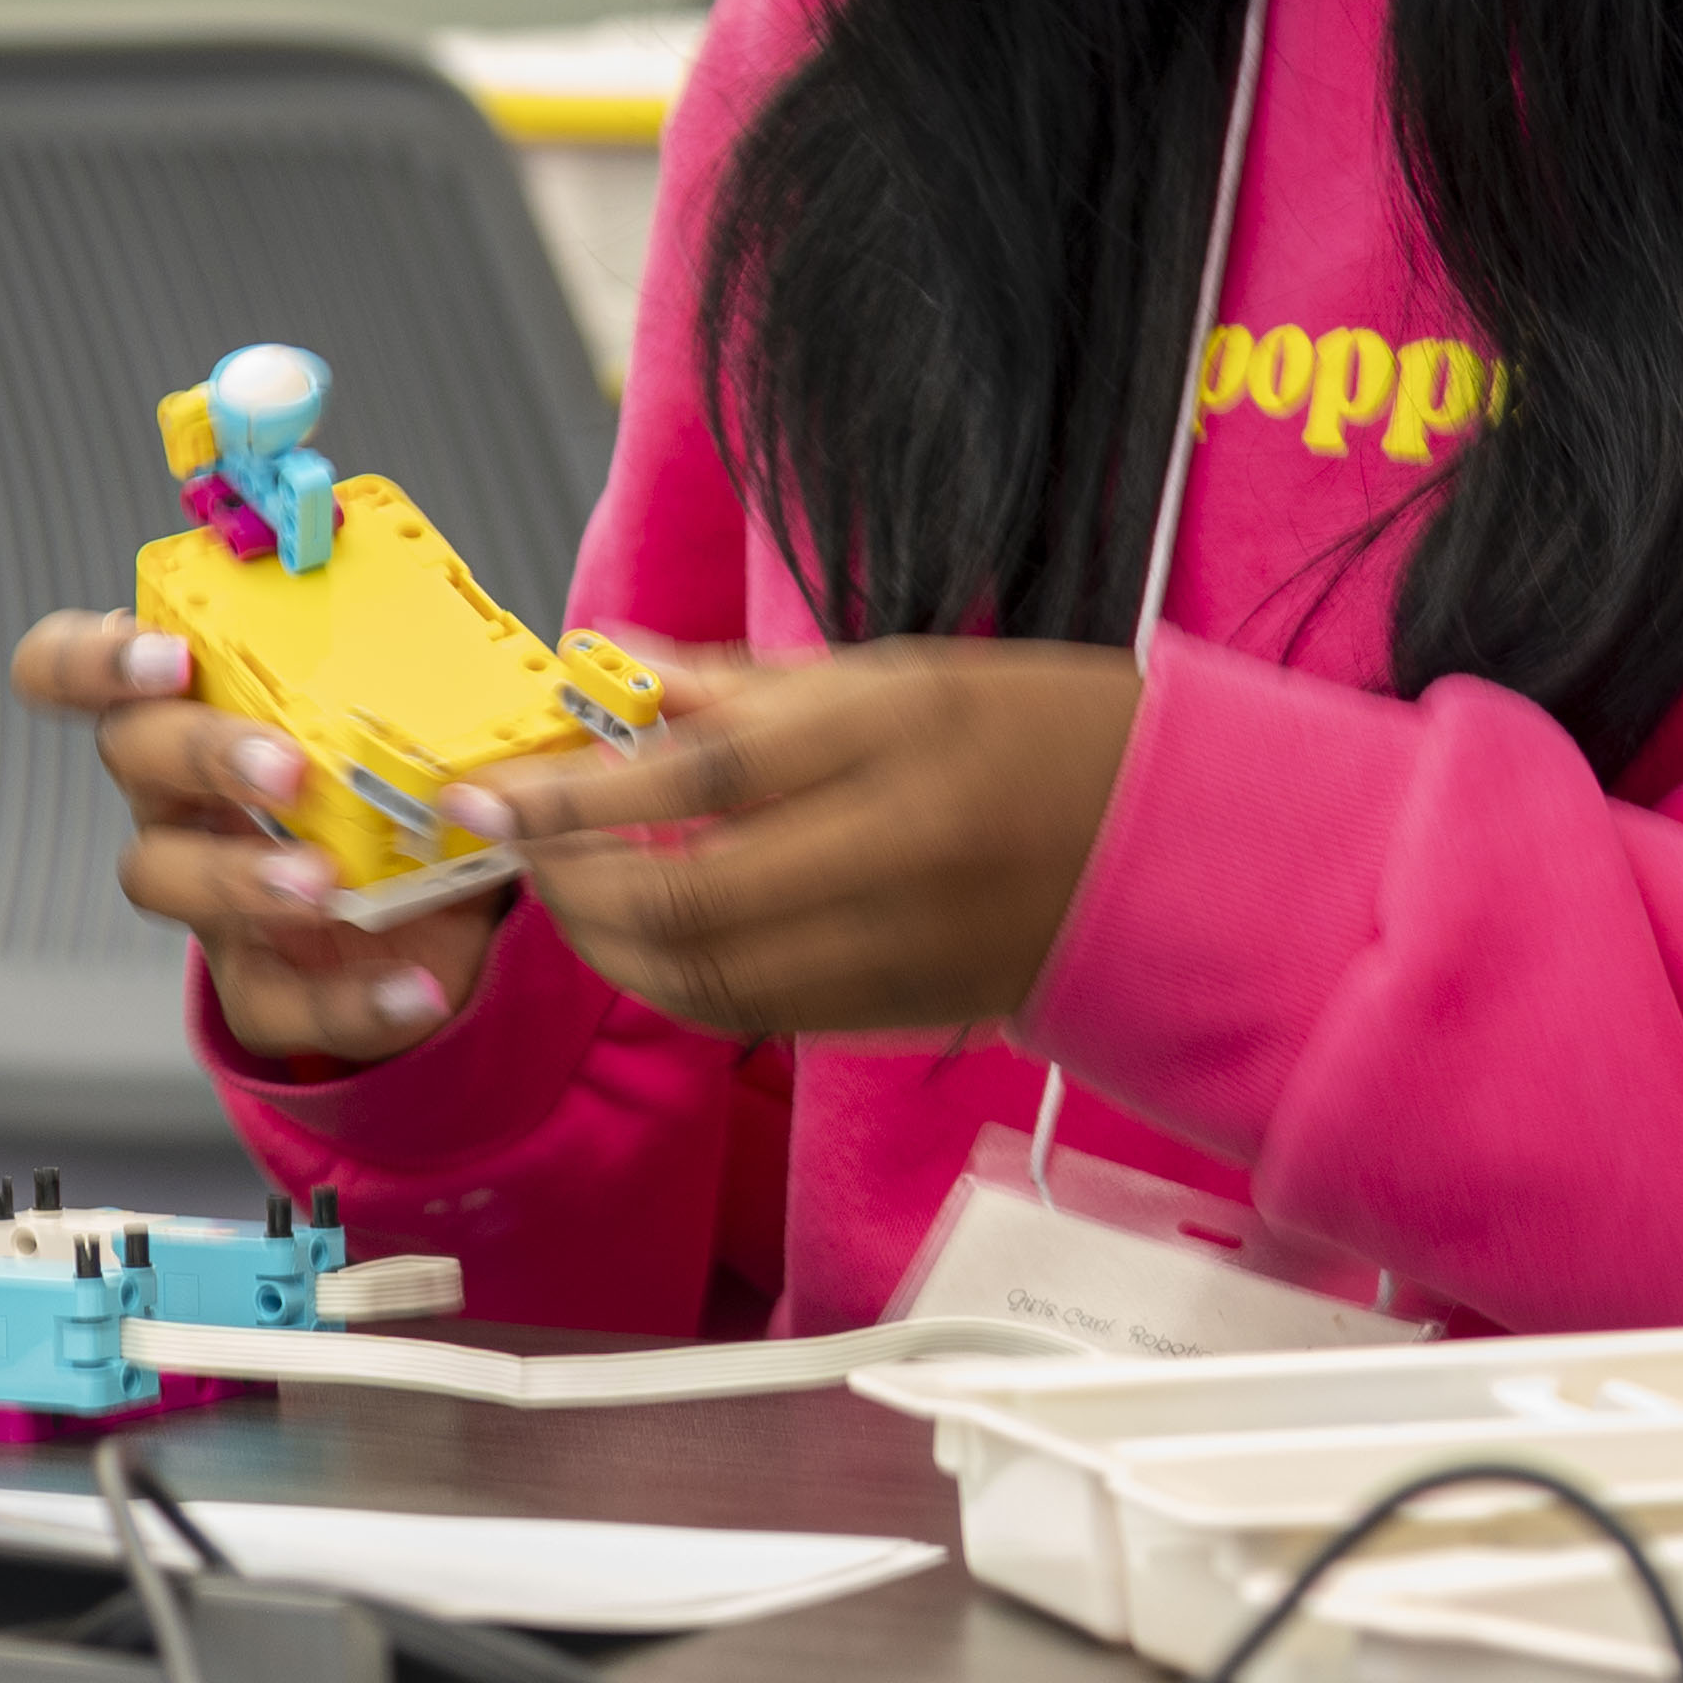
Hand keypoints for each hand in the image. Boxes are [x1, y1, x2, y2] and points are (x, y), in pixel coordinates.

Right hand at [10, 608, 501, 1063]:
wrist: (441, 907)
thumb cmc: (395, 782)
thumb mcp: (399, 710)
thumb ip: (403, 662)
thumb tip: (455, 611)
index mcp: (193, 709)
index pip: (71, 666)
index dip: (91, 660)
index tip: (171, 658)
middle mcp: (174, 797)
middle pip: (132, 755)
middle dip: (202, 753)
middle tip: (287, 767)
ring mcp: (205, 892)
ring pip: (161, 878)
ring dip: (235, 877)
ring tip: (322, 882)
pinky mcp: (256, 979)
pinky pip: (273, 1003)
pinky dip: (351, 1002)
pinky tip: (418, 986)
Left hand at [446, 638, 1141, 1040]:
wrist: (1192, 852)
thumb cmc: (1053, 735)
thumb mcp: (909, 673)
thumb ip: (751, 685)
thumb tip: (613, 666)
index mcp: (906, 732)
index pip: (703, 769)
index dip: (574, 789)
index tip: (490, 791)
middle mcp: (903, 848)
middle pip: (689, 898)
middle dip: (575, 885)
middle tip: (520, 849)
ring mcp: (905, 945)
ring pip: (710, 983)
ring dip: (614, 948)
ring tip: (571, 896)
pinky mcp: (905, 1015)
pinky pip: (761, 1017)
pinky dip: (683, 984)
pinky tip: (650, 940)